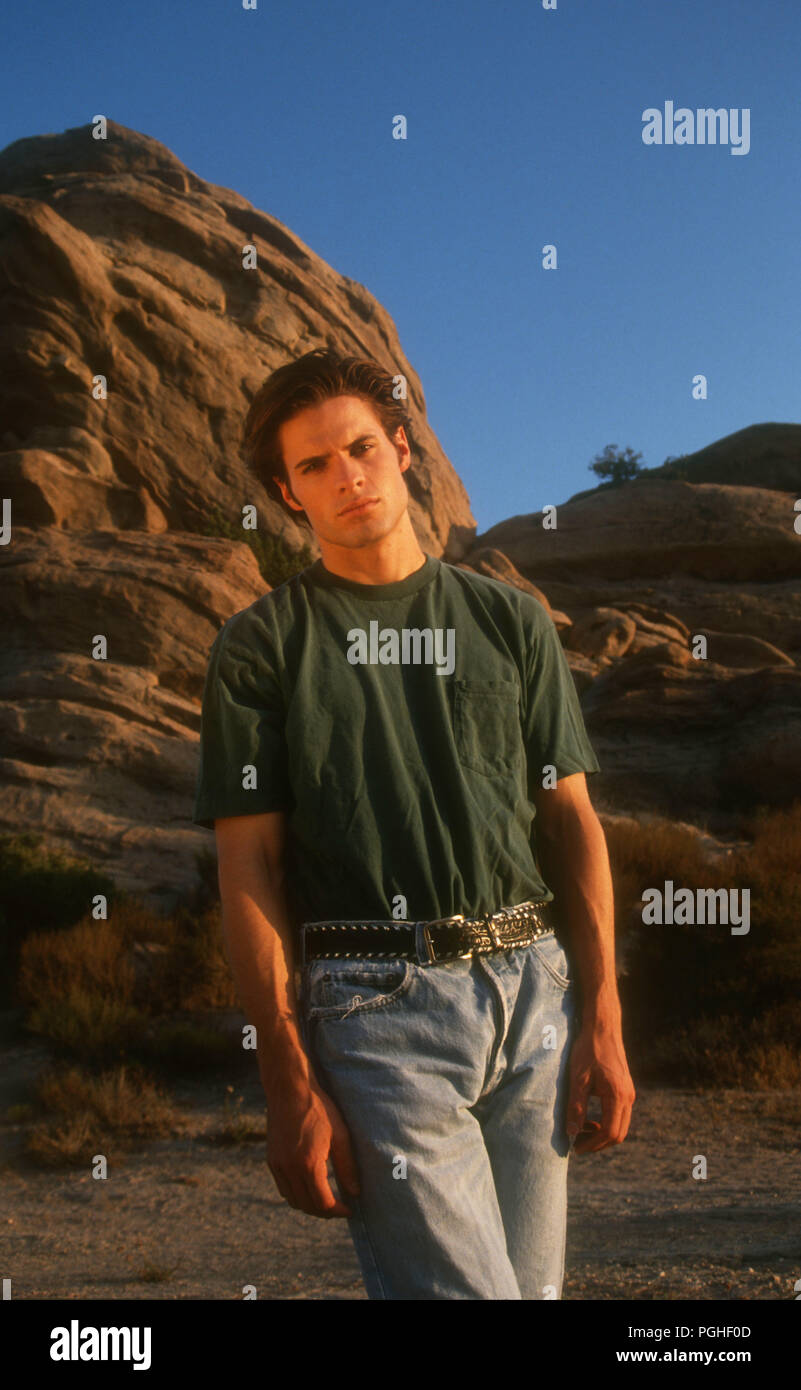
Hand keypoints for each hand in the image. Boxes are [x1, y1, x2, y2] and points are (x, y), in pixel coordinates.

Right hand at [265, 1077, 360, 1217]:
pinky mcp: (271, 1160)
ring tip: (326, 1200)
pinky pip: (283, 1188)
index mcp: (308, 1164)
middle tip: (340, 1208)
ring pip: (292, 1200)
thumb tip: (355, 1193)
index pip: (323, 1203)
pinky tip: (309, 1186)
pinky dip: (296, 1194)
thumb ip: (347, 1167)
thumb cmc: (318, 1109)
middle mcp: (289, 1169)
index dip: (338, 1211)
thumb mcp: (340, 1135)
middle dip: (325, 1212)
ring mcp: (277, 1165)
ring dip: (309, 1205)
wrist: (289, 1089)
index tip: (349, 1209)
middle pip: (307, 1206)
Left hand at [566, 1019, 634, 1154]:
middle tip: (577, 1145)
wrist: (603, 1028)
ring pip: (620, 1125)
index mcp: (618, 1095)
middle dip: (598, 1144)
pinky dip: (606, 1123)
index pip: (609, 1132)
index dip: (593, 1144)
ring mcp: (629, 1093)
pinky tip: (590, 1121)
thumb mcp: (578, 1079)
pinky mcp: (626, 1089)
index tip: (576, 1147)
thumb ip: (576, 1107)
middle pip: (618, 1133)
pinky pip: (619, 1114)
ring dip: (602, 1134)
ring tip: (581, 1134)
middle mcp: (628, 1097)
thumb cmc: (588, 1050)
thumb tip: (572, 1132)